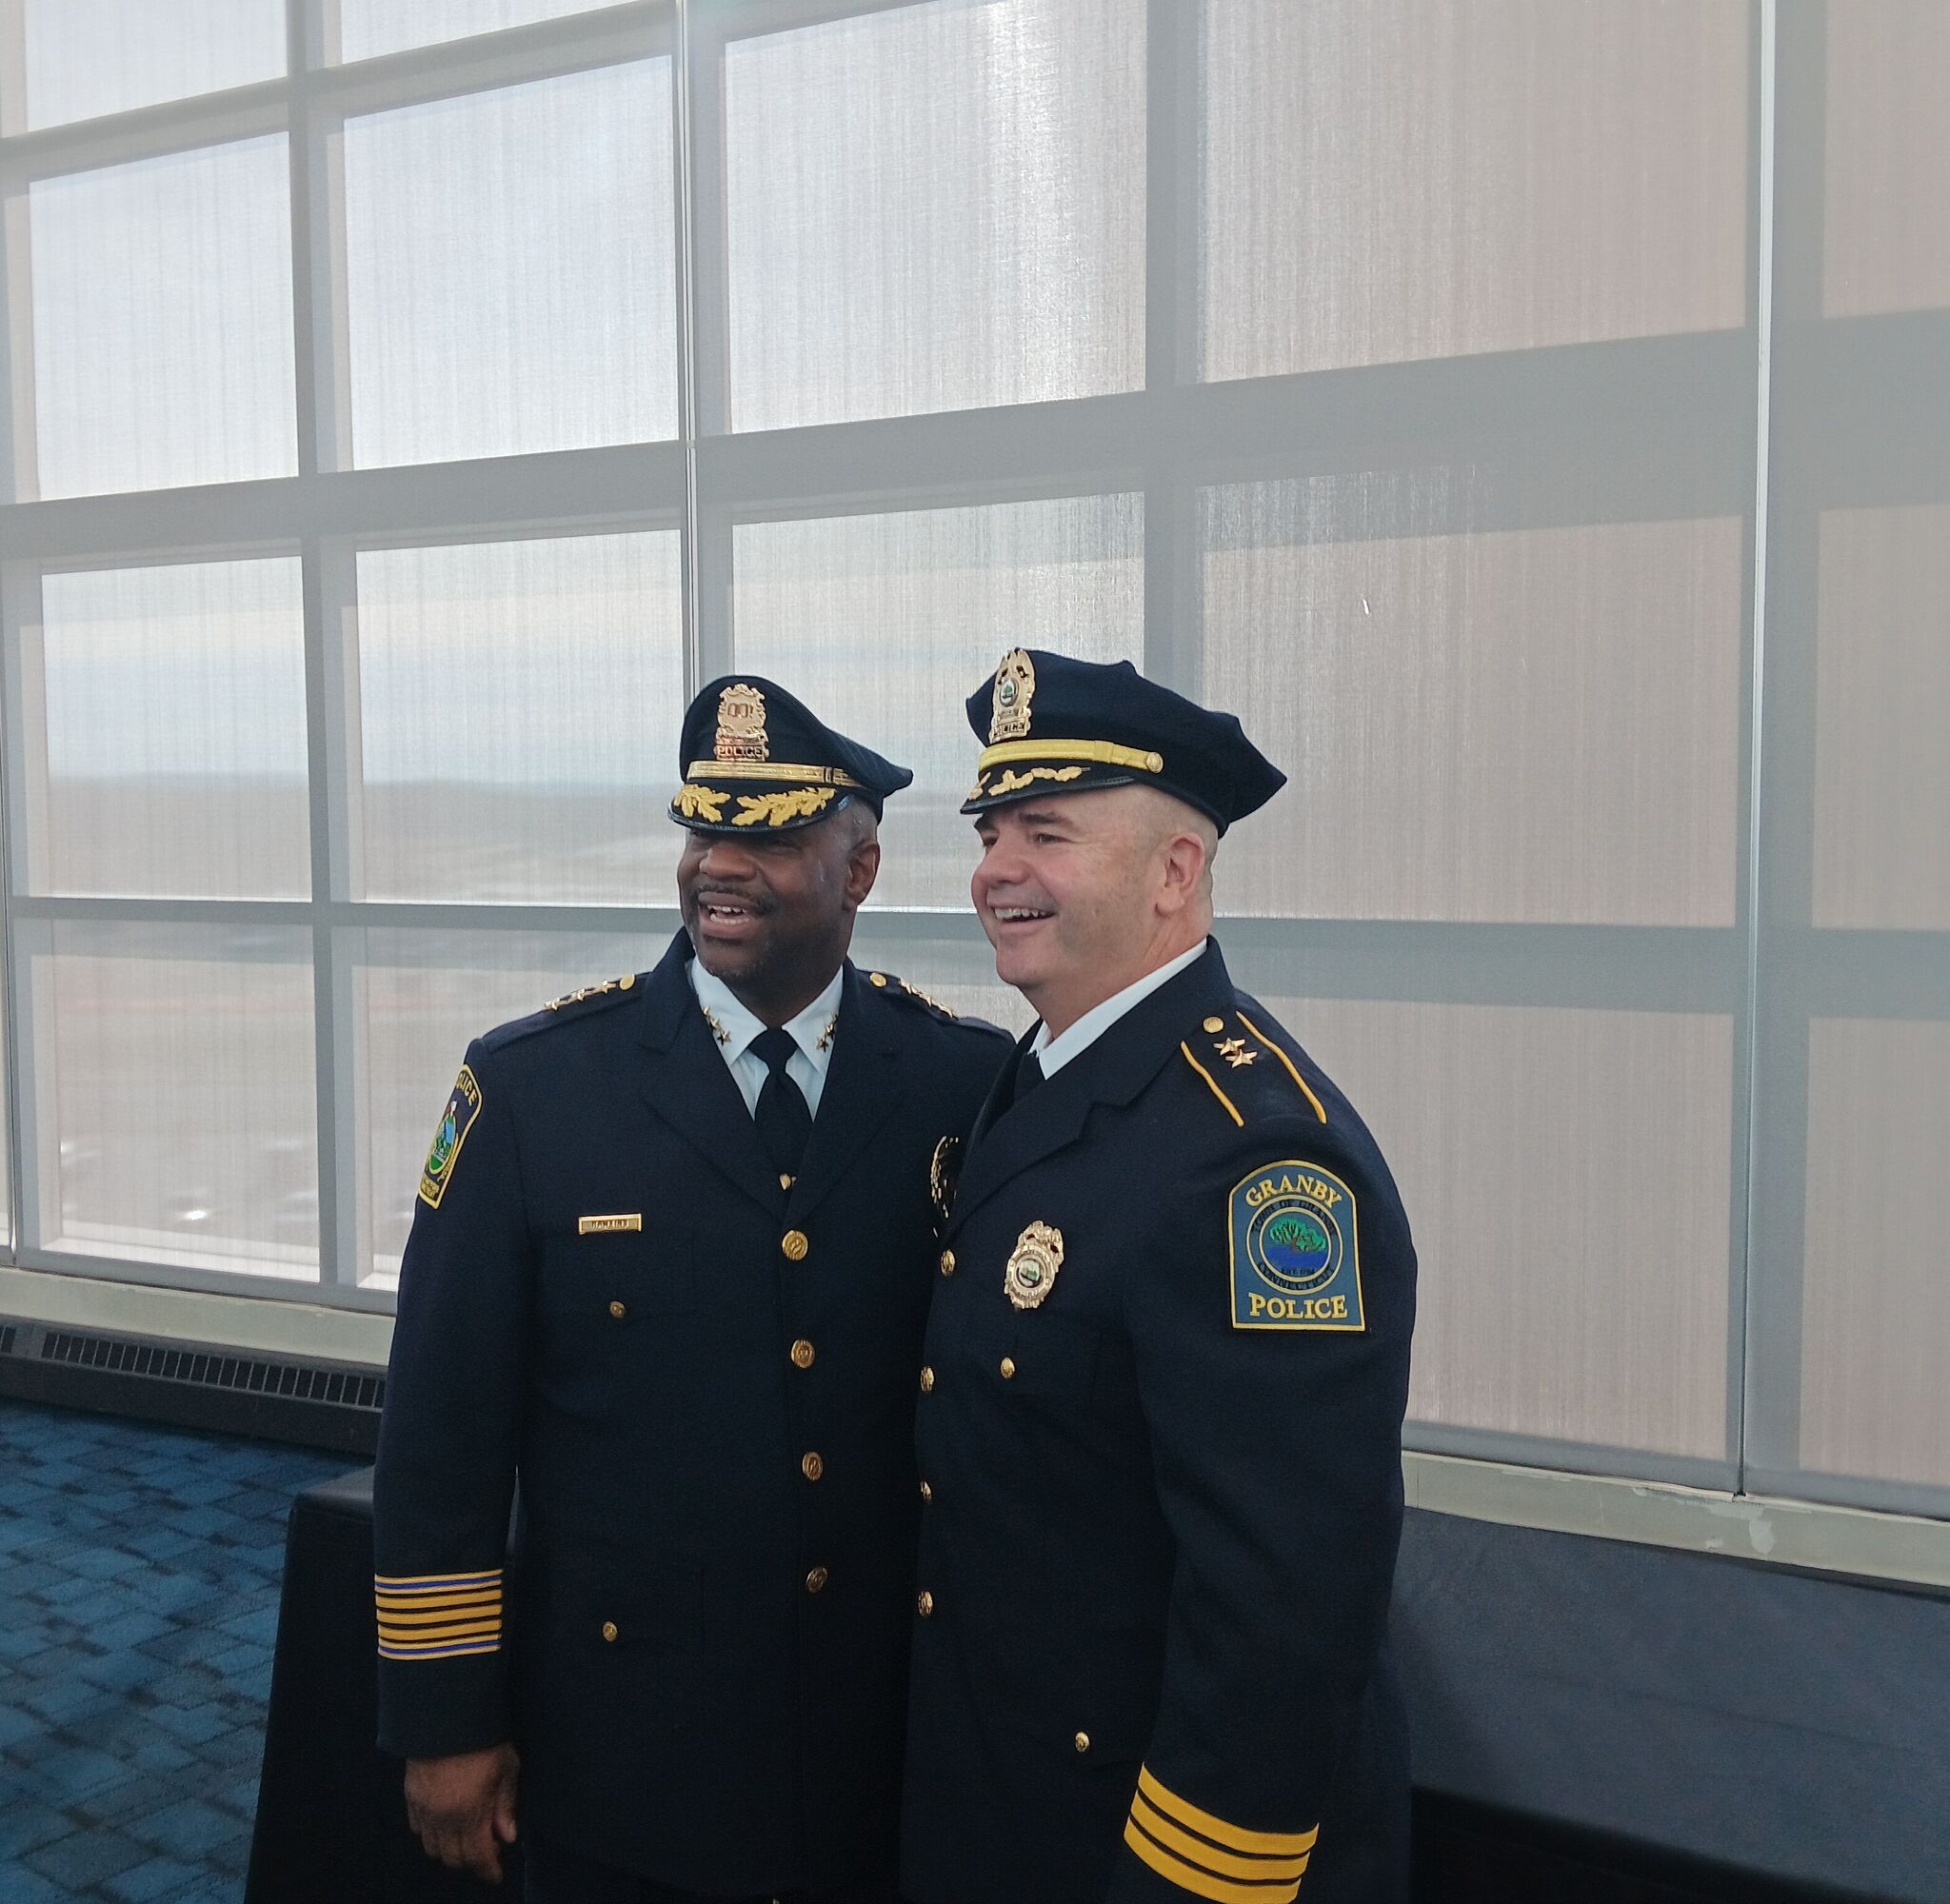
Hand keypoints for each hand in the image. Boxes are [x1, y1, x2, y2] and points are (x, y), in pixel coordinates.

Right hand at [404, 1742, 518, 1884]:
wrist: (445, 1715)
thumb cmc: (484, 1739)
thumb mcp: (507, 1768)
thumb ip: (506, 1805)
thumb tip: (507, 1836)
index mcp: (469, 1815)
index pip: (478, 1857)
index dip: (488, 1871)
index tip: (497, 1876)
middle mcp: (442, 1820)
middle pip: (453, 1858)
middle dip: (471, 1861)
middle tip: (487, 1849)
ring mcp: (423, 1809)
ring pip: (432, 1848)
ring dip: (450, 1850)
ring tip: (467, 1836)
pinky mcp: (410, 1797)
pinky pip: (417, 1830)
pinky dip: (431, 1835)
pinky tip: (444, 1824)